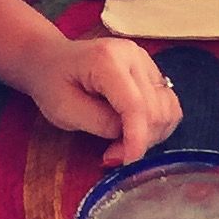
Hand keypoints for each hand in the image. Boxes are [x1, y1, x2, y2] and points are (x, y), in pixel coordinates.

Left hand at [27, 34, 181, 163]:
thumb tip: (129, 138)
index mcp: (108, 59)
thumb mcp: (64, 110)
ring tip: (123, 141)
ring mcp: (147, 62)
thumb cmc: (51, 83)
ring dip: (151, 135)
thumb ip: (100, 123)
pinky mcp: (153, 72)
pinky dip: (156, 126)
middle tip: (113, 153)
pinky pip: (168, 107)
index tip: (127, 162)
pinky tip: (134, 130)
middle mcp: (134, 56)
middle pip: (155, 110)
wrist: (50, 59)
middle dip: (139, 140)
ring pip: (168, 110)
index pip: (136, 105)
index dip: (137, 139)